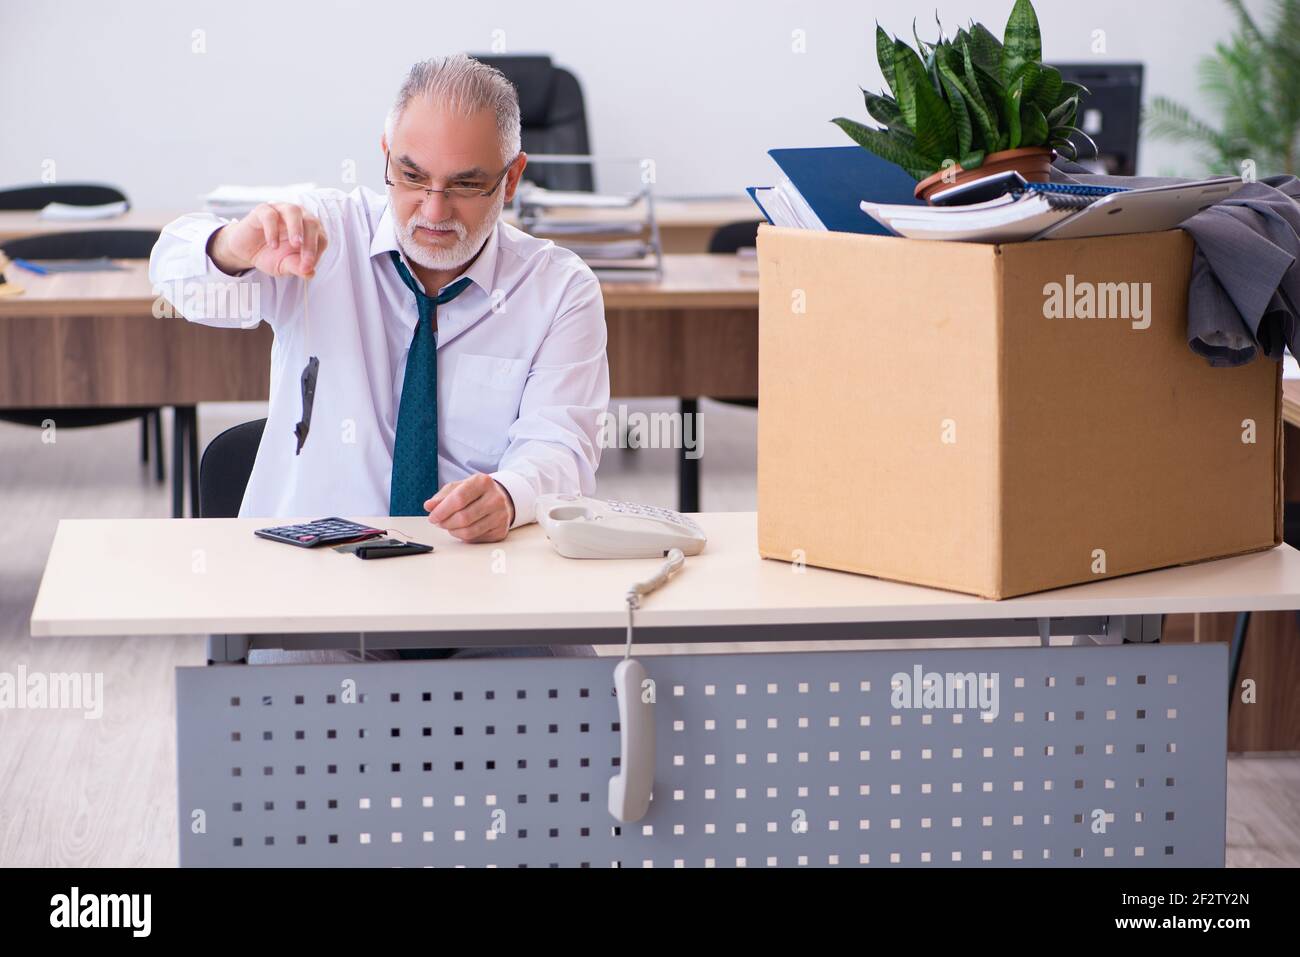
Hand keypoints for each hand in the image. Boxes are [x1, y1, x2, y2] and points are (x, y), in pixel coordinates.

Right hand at [208, 202, 327, 278]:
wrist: (247, 251)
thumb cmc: (271, 255)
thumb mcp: (285, 266)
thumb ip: (297, 268)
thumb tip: (310, 273)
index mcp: (309, 230)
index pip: (321, 238)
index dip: (316, 253)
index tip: (307, 268)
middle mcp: (298, 217)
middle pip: (312, 222)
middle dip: (311, 242)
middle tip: (305, 259)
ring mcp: (280, 210)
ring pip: (293, 211)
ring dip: (296, 228)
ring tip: (296, 245)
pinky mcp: (262, 210)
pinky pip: (270, 215)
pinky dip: (273, 230)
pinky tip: (273, 244)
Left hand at [425, 474, 514, 542]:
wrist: (499, 498)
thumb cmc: (475, 493)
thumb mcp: (458, 488)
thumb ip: (442, 497)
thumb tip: (429, 506)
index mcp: (483, 482)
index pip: (459, 499)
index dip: (442, 510)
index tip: (432, 517)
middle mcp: (495, 498)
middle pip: (463, 517)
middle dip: (446, 522)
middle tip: (438, 522)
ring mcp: (501, 516)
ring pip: (469, 531)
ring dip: (453, 531)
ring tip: (448, 525)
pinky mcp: (501, 530)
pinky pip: (475, 539)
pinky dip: (463, 536)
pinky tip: (461, 529)